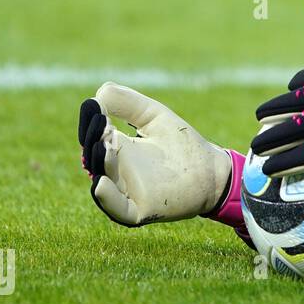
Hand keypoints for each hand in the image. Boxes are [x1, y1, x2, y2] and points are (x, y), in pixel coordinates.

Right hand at [78, 82, 233, 226]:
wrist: (212, 172)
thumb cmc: (182, 145)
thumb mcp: (154, 116)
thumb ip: (129, 102)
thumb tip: (100, 92)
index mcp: (117, 149)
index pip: (92, 137)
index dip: (91, 124)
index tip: (95, 107)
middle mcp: (116, 172)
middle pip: (94, 159)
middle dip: (95, 143)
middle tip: (103, 127)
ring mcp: (126, 192)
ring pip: (103, 183)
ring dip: (100, 164)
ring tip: (104, 146)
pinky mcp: (140, 210)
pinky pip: (117, 210)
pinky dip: (106, 199)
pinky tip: (100, 182)